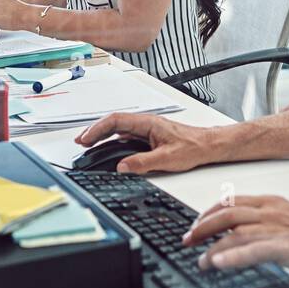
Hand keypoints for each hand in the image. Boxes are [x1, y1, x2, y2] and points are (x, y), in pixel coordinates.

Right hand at [74, 112, 225, 174]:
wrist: (208, 146)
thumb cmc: (193, 147)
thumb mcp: (167, 159)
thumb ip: (143, 163)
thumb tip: (122, 166)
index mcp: (147, 123)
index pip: (116, 121)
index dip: (97, 129)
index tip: (86, 139)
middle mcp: (145, 123)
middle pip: (113, 123)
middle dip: (94, 131)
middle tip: (80, 142)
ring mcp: (146, 130)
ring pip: (118, 129)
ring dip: (102, 135)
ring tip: (88, 144)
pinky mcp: (148, 137)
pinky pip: (125, 136)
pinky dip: (112, 141)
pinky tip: (107, 148)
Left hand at [184, 194, 288, 287]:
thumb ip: (265, 225)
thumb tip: (241, 235)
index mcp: (273, 202)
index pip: (231, 201)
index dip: (208, 212)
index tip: (195, 225)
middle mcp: (273, 211)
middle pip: (227, 213)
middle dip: (202, 227)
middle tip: (188, 241)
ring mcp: (279, 228)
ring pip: (236, 231)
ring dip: (213, 246)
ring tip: (200, 260)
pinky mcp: (288, 246)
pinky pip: (255, 250)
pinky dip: (233, 256)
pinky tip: (220, 263)